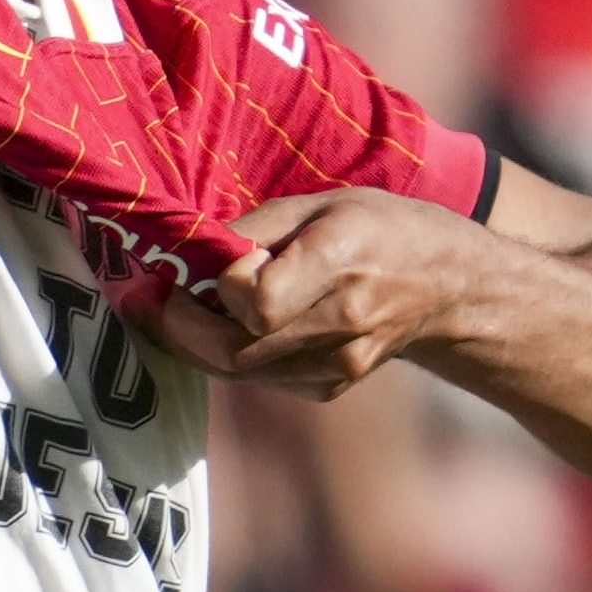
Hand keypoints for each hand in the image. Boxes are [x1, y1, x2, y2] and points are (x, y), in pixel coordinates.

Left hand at [158, 184, 497, 393]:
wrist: (446, 288)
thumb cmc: (380, 228)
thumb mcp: (323, 203)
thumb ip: (258, 229)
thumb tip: (193, 251)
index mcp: (343, 263)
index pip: (257, 301)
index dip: (220, 286)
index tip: (201, 262)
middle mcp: (342, 324)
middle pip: (234, 349)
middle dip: (178, 326)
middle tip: (145, 296)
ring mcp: (337, 366)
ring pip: (237, 370)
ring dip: (191, 342)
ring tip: (165, 307)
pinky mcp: (328, 389)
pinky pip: (257, 378)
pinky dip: (224, 354)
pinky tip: (212, 324)